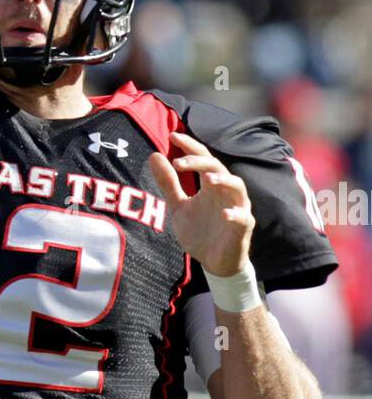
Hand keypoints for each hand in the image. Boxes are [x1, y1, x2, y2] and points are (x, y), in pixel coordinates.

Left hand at [149, 132, 255, 276]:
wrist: (214, 262)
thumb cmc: (200, 232)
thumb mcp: (178, 206)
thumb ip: (168, 183)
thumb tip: (154, 155)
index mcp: (210, 184)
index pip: (203, 158)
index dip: (190, 146)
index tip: (173, 136)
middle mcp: (225, 192)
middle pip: (218, 167)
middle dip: (200, 162)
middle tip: (180, 162)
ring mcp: (237, 208)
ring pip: (237, 187)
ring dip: (224, 180)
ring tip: (208, 179)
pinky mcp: (242, 228)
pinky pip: (243, 218)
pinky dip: (235, 214)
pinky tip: (224, 214)